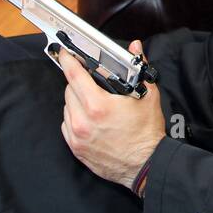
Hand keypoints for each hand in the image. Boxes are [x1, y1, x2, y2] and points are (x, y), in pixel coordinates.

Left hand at [57, 39, 164, 187]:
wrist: (146, 165)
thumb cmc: (147, 133)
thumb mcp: (147, 95)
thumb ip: (138, 68)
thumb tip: (135, 47)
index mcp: (98, 106)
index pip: (74, 75)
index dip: (68, 61)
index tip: (65, 54)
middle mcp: (83, 121)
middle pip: (69, 90)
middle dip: (78, 83)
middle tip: (92, 83)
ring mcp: (77, 137)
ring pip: (67, 107)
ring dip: (76, 101)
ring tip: (93, 102)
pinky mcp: (76, 149)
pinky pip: (67, 125)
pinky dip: (74, 118)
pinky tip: (89, 118)